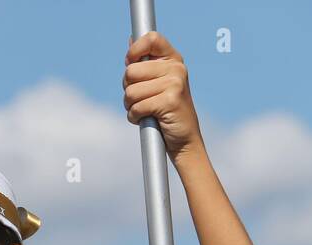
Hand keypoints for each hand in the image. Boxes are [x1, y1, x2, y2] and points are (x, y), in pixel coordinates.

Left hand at [123, 31, 203, 160]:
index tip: (130, 63)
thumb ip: (144, 63)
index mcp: (173, 60)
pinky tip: (147, 119)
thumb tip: (130, 39)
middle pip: (131, 71)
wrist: (184, 139)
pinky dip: (135, 117)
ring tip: (144, 110)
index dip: (134, 50)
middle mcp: (176, 68)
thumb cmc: (165, 111)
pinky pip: (136, 107)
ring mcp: (174, 83)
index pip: (151, 39)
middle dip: (128, 89)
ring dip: (130, 106)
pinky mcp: (170, 100)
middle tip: (140, 99)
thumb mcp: (157, 82)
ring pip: (131, 92)